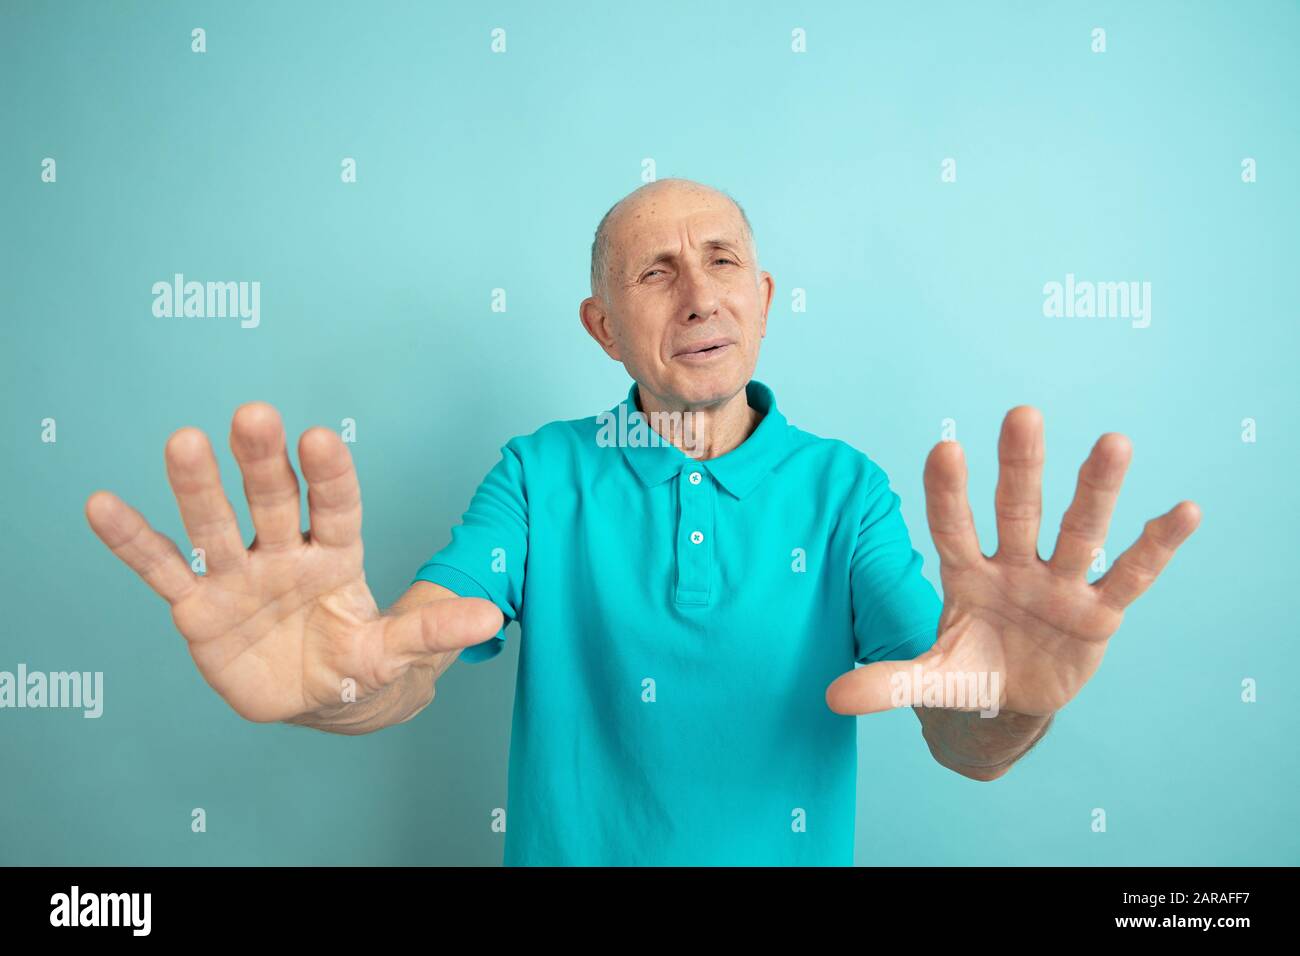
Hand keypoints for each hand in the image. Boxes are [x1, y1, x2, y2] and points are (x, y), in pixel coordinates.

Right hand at [85, 402, 502, 722]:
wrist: (319, 698)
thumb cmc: (360, 660)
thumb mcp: (398, 651)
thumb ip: (435, 630)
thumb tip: (493, 618)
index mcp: (338, 554)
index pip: (336, 505)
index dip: (329, 474)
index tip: (321, 437)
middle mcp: (286, 553)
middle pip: (274, 500)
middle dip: (264, 461)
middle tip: (254, 414)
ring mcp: (240, 576)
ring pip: (217, 524)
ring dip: (199, 487)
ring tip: (182, 441)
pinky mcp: (199, 608)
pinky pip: (163, 570)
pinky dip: (135, 541)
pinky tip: (103, 505)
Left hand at [827, 406, 1200, 716]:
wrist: (1010, 700)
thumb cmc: (966, 669)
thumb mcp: (928, 680)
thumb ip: (888, 682)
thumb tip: (831, 698)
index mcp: (965, 575)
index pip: (952, 526)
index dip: (948, 492)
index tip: (944, 448)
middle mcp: (1013, 566)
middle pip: (1016, 510)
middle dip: (1020, 466)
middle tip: (1022, 413)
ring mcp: (1058, 586)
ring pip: (1077, 529)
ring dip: (1095, 489)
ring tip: (1114, 441)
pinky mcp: (1098, 614)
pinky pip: (1129, 575)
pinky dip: (1156, 547)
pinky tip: (1183, 510)